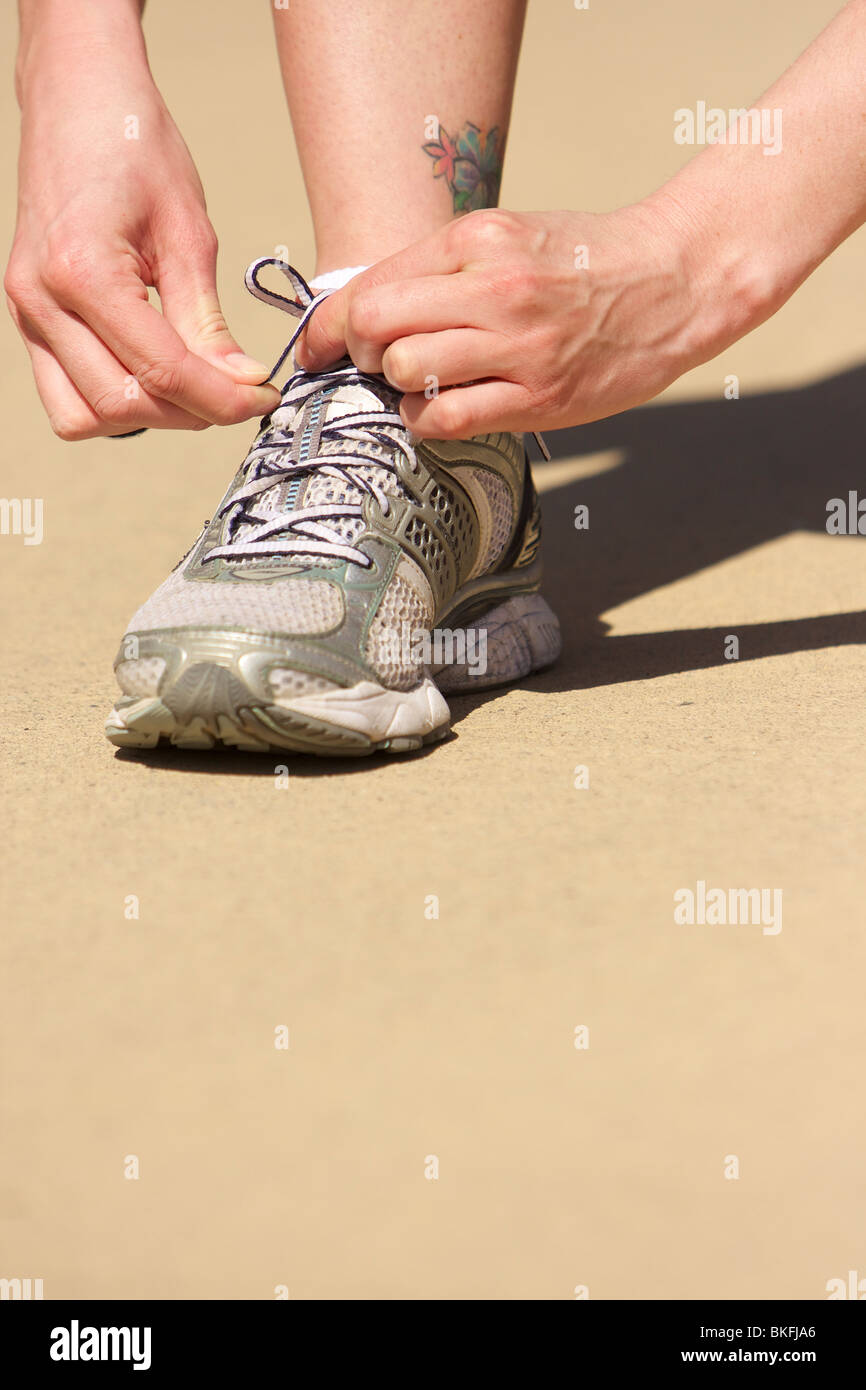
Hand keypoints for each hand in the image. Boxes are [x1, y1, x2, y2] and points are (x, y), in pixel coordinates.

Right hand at [5, 53, 278, 438]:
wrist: (77, 99)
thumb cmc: (132, 146)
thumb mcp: (189, 233)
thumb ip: (208, 320)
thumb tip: (240, 382)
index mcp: (82, 272)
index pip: (162, 370)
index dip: (222, 400)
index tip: (263, 397)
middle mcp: (41, 301)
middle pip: (122, 404)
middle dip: (189, 412)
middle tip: (236, 394)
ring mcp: (26, 314)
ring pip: (84, 415)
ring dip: (146, 416)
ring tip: (192, 387)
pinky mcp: (28, 320)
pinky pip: (66, 394)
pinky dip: (113, 399)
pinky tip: (153, 374)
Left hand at [297, 203, 727, 437]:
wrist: (675, 282)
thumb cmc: (584, 263)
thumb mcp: (510, 237)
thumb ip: (441, 269)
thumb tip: (365, 312)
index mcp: (477, 240)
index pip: (371, 285)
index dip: (329, 326)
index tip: (316, 348)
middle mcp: (494, 287)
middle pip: (378, 327)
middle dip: (363, 353)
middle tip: (383, 362)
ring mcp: (518, 345)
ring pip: (407, 371)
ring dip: (400, 386)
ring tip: (425, 382)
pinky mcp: (540, 396)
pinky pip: (447, 417)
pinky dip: (428, 419)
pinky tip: (444, 408)